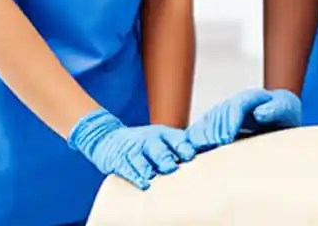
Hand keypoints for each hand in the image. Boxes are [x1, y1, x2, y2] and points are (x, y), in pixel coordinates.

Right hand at [68, 109, 195, 189]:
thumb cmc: (143, 142)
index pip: (174, 138)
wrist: (107, 138)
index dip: (182, 146)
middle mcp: (148, 140)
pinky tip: (142, 183)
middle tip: (170, 167)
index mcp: (162, 134)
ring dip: (146, 167)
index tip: (190, 155)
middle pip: (157, 148)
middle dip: (164, 157)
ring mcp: (132, 149)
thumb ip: (181, 145)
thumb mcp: (161, 137)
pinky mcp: (118, 160)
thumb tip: (210, 150)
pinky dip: (134, 176)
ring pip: (140, 158)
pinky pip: (126, 168)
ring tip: (152, 175)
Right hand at [186, 88, 301, 151]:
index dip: (229, 122)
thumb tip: (260, 113)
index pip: (238, 106)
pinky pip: (205, 126)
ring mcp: (228, 111)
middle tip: (208, 147)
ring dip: (202, 133)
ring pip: (210, 118)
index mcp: (254, 97)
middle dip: (213, 130)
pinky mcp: (222, 122)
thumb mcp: (288, 110)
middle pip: (220, 112)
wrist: (282, 118)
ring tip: (196, 148)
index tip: (225, 139)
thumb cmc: (286, 115)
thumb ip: (277, 109)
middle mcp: (238, 102)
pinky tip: (192, 147)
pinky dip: (197, 135)